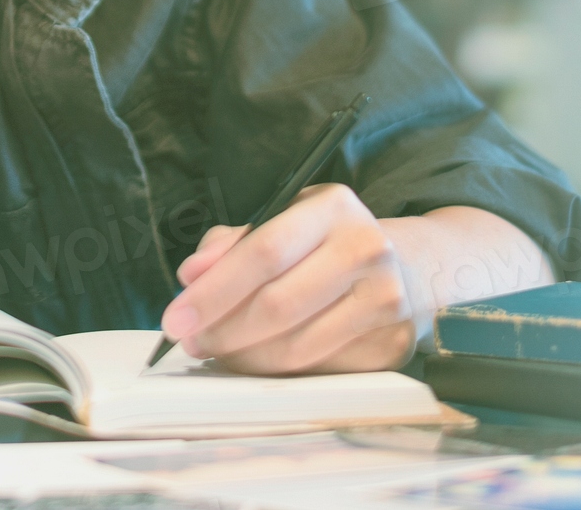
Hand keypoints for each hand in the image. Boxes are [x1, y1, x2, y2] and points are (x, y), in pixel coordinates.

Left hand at [160, 184, 416, 374]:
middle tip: (190, 342)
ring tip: (216, 351)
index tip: (175, 317)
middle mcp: (367, 250)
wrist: (405, 264)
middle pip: (277, 305)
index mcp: (333, 208)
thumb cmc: (323, 241)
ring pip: (296, 347)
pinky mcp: (392, 345)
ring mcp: (386, 300)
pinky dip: (276, 371)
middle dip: (221, 331)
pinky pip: (318, 369)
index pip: (264, 253)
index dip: (214, 291)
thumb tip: (189, 277)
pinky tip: (255, 360)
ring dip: (243, 357)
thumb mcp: (279, 220)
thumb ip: (228, 245)